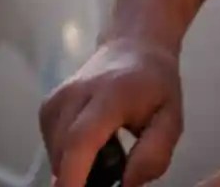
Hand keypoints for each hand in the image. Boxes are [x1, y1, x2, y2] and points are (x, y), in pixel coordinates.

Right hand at [40, 37, 183, 186]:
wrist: (134, 45)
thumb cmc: (156, 86)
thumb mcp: (171, 120)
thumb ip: (153, 155)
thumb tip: (127, 186)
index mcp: (110, 96)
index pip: (80, 140)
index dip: (73, 176)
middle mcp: (75, 94)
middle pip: (63, 151)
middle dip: (75, 181)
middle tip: (104, 182)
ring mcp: (57, 98)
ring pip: (54, 151)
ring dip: (74, 168)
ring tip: (105, 160)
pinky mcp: (48, 104)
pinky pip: (51, 144)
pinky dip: (66, 156)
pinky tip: (88, 151)